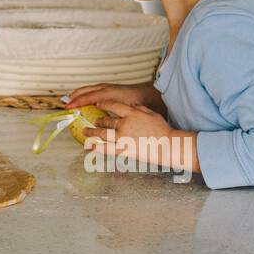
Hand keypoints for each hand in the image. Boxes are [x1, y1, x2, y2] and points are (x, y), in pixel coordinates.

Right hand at [66, 81, 162, 111]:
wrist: (150, 93)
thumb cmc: (139, 103)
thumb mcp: (129, 111)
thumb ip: (118, 118)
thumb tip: (106, 129)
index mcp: (108, 93)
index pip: (88, 97)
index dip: (77, 102)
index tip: (68, 108)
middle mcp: (106, 88)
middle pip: (85, 91)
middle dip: (74, 96)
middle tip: (65, 106)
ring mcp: (107, 86)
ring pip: (88, 89)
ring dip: (79, 94)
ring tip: (71, 101)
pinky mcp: (109, 88)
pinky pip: (93, 89)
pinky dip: (86, 93)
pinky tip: (84, 100)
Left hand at [80, 99, 197, 172]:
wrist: (168, 145)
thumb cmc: (163, 130)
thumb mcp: (152, 113)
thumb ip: (139, 109)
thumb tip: (131, 105)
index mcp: (132, 113)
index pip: (114, 106)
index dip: (104, 104)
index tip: (98, 104)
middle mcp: (124, 124)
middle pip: (107, 120)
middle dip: (98, 120)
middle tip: (94, 120)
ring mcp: (122, 137)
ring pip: (103, 133)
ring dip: (92, 132)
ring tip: (86, 131)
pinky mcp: (123, 149)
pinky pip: (106, 149)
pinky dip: (96, 147)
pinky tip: (89, 146)